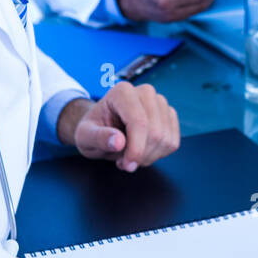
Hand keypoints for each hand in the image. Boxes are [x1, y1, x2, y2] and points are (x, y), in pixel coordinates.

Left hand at [63, 81, 179, 171]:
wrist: (102, 126)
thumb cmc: (93, 129)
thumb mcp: (84, 136)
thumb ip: (98, 138)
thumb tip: (119, 142)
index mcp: (122, 92)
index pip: (139, 122)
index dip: (136, 148)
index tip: (127, 165)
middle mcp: (145, 92)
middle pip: (156, 133)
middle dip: (141, 155)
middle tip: (123, 162)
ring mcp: (160, 102)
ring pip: (166, 140)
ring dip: (149, 156)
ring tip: (130, 156)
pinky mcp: (169, 114)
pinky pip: (173, 142)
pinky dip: (158, 154)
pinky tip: (142, 152)